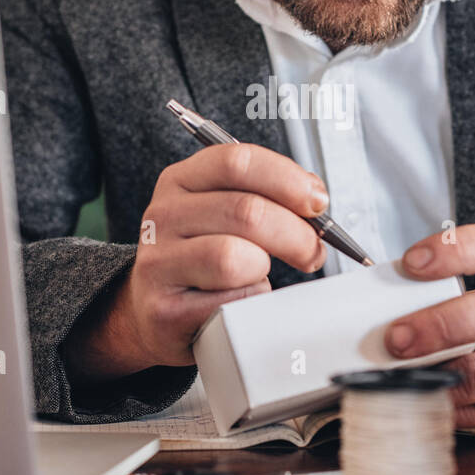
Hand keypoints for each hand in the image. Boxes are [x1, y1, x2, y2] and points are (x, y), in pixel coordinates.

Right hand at [64, 144, 328, 380]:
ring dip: (263, 270)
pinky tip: (239, 302)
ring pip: (233, 258)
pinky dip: (249, 304)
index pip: (236, 161)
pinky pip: (230, 303)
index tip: (317, 202)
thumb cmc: (205, 259)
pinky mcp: (164, 310)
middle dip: (296, 234)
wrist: (156, 313)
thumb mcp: (225, 214)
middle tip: (313, 251)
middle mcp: (163, 216)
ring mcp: (157, 263)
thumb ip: (267, 198)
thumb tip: (316, 206)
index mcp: (180, 181)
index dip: (287, 179)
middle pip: (246, 211)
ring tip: (259, 275)